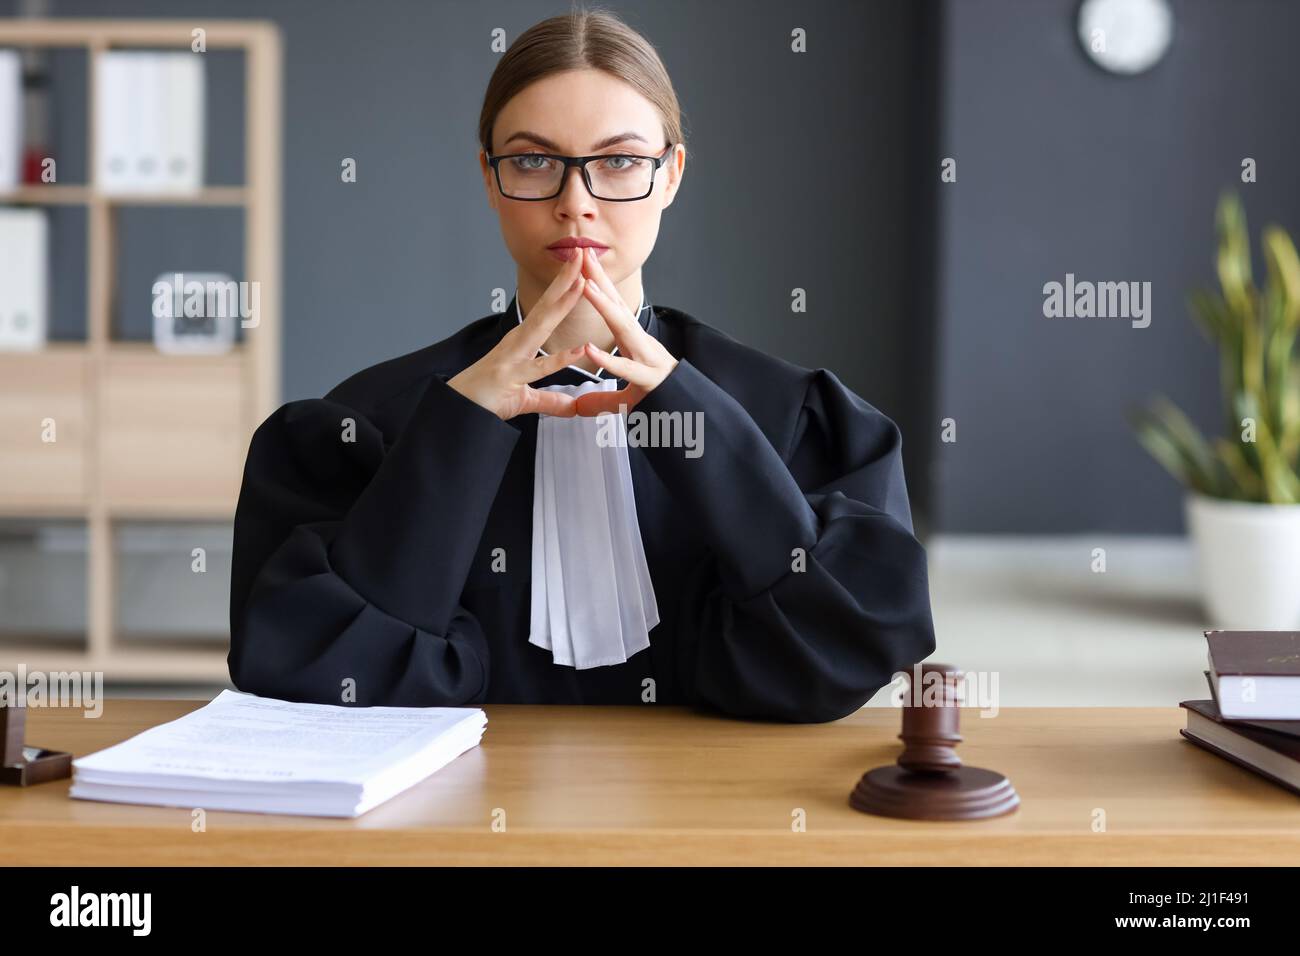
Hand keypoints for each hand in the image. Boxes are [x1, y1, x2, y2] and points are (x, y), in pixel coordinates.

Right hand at [447, 250, 588, 419]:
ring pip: (542, 326)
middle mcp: (518, 342)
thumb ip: (550, 401)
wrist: (457, 412)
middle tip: (582, 254)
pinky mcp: (512, 377)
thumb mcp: (525, 400)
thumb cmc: (485, 400)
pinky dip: (559, 359)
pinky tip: (579, 349)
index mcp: (522, 342)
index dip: (564, 288)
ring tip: (581, 283)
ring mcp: (513, 356)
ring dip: (563, 304)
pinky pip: (539, 369)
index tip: (580, 266)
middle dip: (565, 280)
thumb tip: (571, 406)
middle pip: (546, 307)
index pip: (547, 310)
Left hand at [572, 246, 678, 416]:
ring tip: (585, 286)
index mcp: (634, 342)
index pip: (613, 307)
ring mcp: (646, 359)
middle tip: (581, 252)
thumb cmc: (659, 400)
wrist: (688, 413)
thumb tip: (579, 406)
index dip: (598, 282)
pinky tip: (589, 349)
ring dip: (604, 307)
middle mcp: (640, 344)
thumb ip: (603, 400)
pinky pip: (625, 368)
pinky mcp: (648, 379)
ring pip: (623, 329)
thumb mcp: (626, 399)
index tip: (583, 260)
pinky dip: (608, 359)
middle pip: (616, 307)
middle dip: (599, 279)